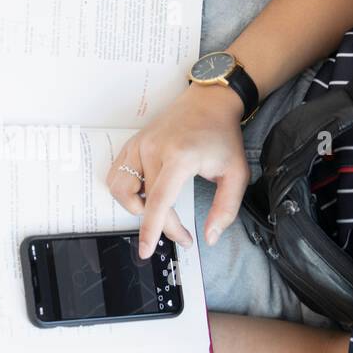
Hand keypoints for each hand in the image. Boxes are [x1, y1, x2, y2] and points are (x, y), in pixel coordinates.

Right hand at [108, 84, 249, 257]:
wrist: (209, 102)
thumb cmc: (223, 136)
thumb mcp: (236, 174)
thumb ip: (226, 209)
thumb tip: (209, 237)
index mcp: (180, 157)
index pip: (158, 202)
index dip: (153, 231)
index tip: (150, 250)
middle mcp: (153, 150)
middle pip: (144, 202)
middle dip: (160, 225)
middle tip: (181, 233)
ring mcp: (139, 145)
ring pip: (120, 190)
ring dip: (135, 206)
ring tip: (157, 206)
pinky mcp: (132, 144)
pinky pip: (116, 175)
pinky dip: (125, 190)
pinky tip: (144, 192)